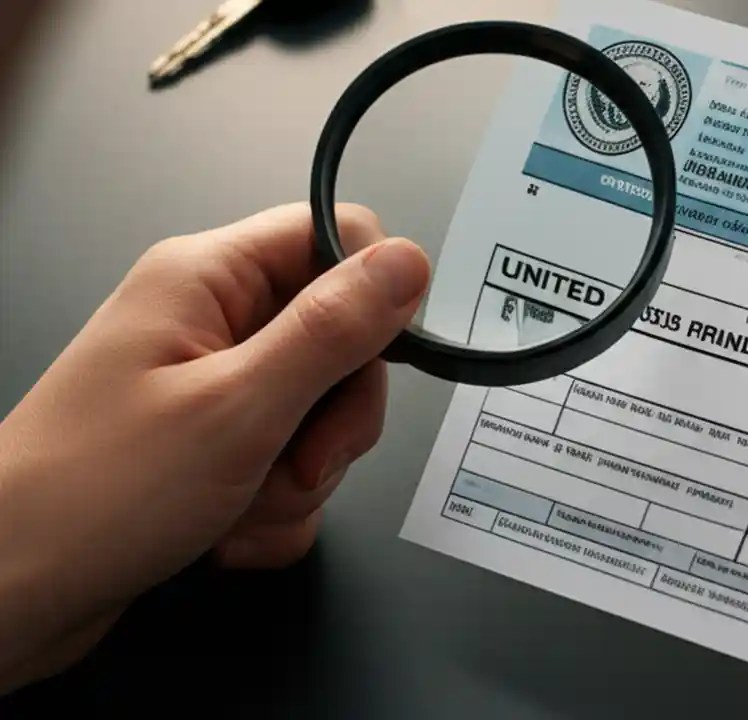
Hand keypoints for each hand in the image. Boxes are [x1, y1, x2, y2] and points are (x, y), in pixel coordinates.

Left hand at [0, 203, 430, 691]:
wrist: (10, 595)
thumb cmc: (95, 495)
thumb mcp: (239, 409)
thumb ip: (332, 331)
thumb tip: (410, 260)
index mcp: (208, 278)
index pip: (336, 237)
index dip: (374, 296)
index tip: (372, 364)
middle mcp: (212, 321)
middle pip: (341, 340)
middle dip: (335, 420)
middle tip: (299, 463)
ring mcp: (214, 386)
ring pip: (321, 414)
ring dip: (302, 477)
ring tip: (243, 507)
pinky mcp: (216, 445)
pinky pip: (290, 465)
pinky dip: (276, 509)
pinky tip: (229, 532)